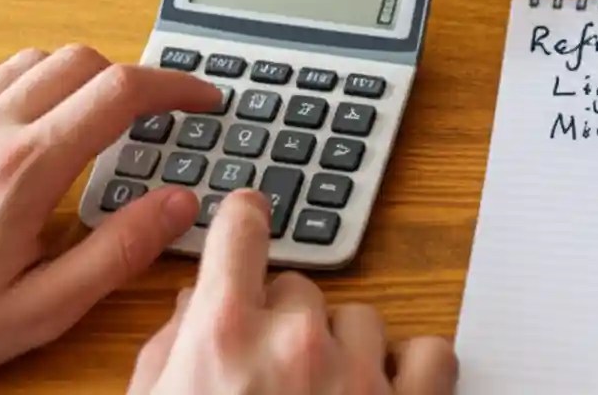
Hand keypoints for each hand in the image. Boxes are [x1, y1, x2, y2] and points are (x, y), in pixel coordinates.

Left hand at [0, 46, 220, 393]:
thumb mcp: (39, 311)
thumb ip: (118, 252)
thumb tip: (177, 205)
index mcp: (25, 171)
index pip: (120, 93)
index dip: (174, 87)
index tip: (200, 99)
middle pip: (82, 61)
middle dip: (132, 79)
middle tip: (156, 113)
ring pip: (29, 59)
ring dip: (75, 76)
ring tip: (94, 115)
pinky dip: (5, 75)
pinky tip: (13, 109)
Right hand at [129, 189, 458, 394]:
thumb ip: (166, 352)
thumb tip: (190, 309)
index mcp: (222, 335)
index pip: (241, 231)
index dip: (243, 222)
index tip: (248, 219)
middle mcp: (295, 343)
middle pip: (298, 285)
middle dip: (280, 317)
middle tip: (265, 369)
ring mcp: (357, 376)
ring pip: (358, 316)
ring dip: (340, 345)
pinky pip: (430, 352)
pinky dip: (410, 367)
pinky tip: (381, 392)